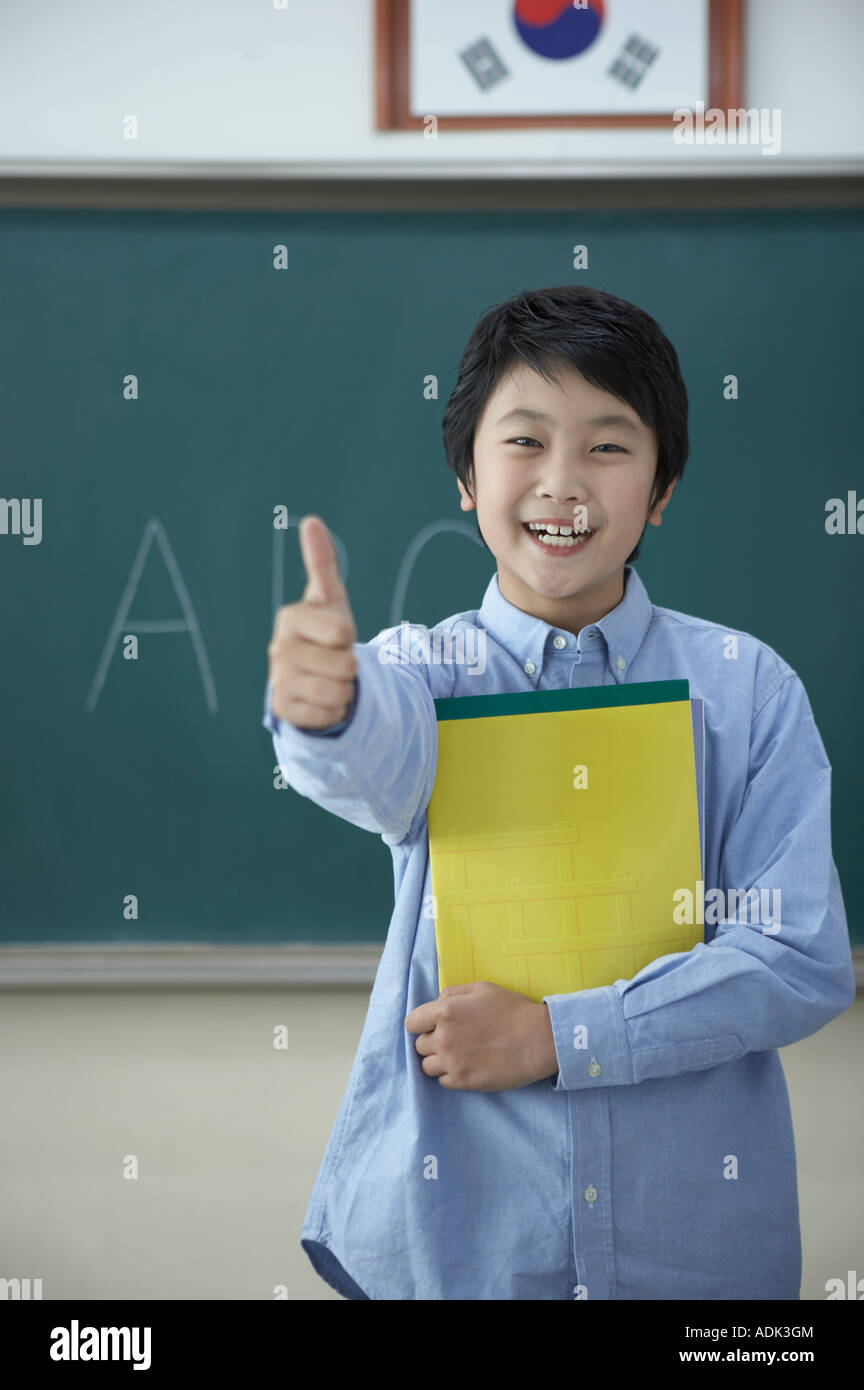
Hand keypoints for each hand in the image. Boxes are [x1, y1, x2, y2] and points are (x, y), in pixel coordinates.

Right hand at [267, 516, 357, 728]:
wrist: (311, 674)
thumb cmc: (324, 632)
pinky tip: (321, 698)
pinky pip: (327, 715)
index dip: (348, 636)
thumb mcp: (330, 599)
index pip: (341, 632)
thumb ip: (323, 562)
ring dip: (344, 689)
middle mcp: (278, 650)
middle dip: (349, 666)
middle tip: (333, 660)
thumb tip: (312, 520)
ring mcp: (277, 681)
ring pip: (337, 693)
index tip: (335, 635)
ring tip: (330, 678)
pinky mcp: (282, 710)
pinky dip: (333, 710)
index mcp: (290, 619)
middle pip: (344, 665)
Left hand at [404, 982, 558, 1091]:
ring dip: (439, 1060)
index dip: (421, 1023)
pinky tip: (467, 1065)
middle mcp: (443, 1038)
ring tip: (459, 1055)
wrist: (538, 1039)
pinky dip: (451, 1074)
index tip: (433, 1026)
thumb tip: (435, 1003)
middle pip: (419, 1045)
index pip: (411, 1023)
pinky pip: (442, 1081)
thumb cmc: (512, 1009)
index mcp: (444, 1011)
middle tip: (453, 1039)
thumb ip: (452, 993)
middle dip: (432, 1041)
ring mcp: (452, 1062)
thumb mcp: (482, 988)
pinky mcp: (463, 1082)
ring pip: (427, 1066)